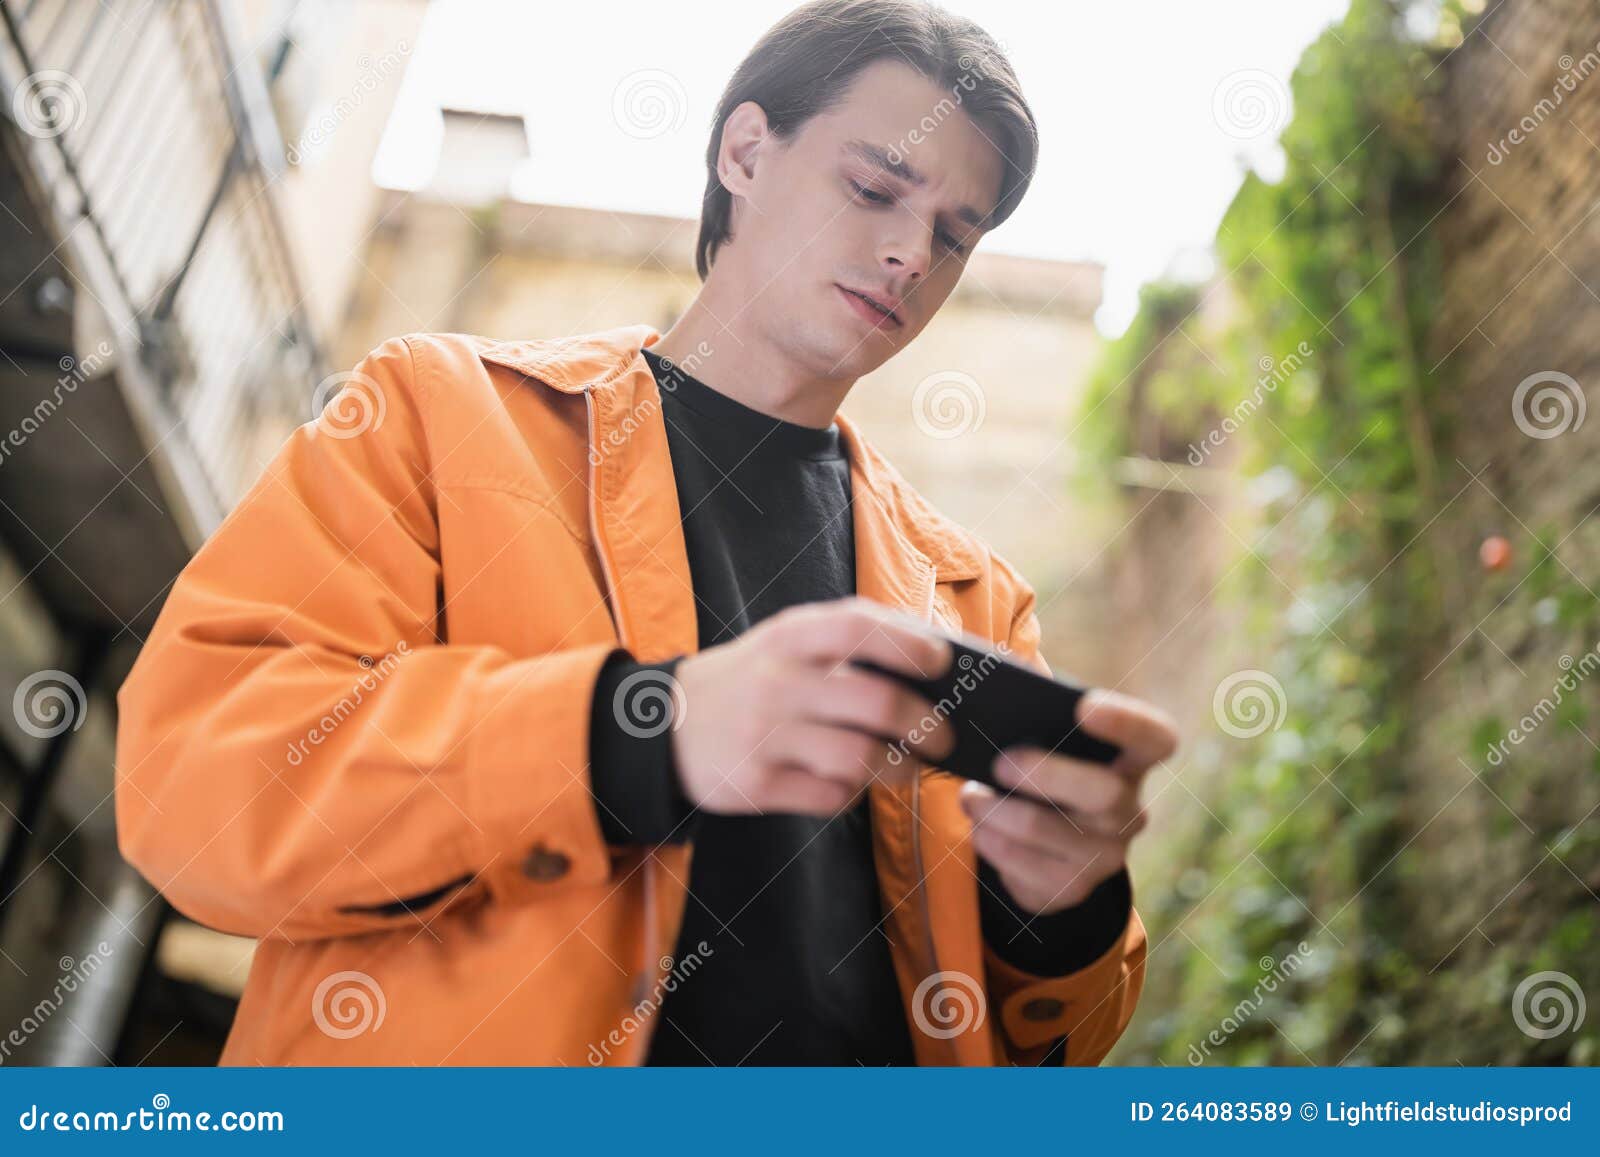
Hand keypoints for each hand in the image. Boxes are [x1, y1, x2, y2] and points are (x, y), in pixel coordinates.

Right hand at [669, 597, 955, 815]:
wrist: (662, 726)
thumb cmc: (751, 680)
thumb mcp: (783, 644)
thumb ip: (845, 643)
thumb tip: (934, 658)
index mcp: (786, 638)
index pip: (857, 628)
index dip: (908, 644)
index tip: (941, 662)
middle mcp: (775, 683)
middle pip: (876, 702)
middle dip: (926, 724)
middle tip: (945, 737)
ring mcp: (763, 737)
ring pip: (860, 757)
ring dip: (901, 768)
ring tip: (912, 767)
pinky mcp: (755, 786)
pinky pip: (830, 796)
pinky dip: (854, 793)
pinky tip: (854, 783)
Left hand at [959, 688, 1177, 914]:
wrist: (1040, 836)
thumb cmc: (1043, 766)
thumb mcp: (1047, 734)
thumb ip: (1038, 702)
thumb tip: (1015, 684)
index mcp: (1132, 761)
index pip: (1156, 739)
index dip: (1127, 721)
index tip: (1083, 706)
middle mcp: (1129, 812)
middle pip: (1103, 794)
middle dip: (1044, 775)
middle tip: (999, 763)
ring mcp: (1106, 856)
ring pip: (1046, 830)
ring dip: (996, 810)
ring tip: (970, 796)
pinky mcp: (1071, 888)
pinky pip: (1022, 865)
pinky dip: (990, 840)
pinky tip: (979, 826)